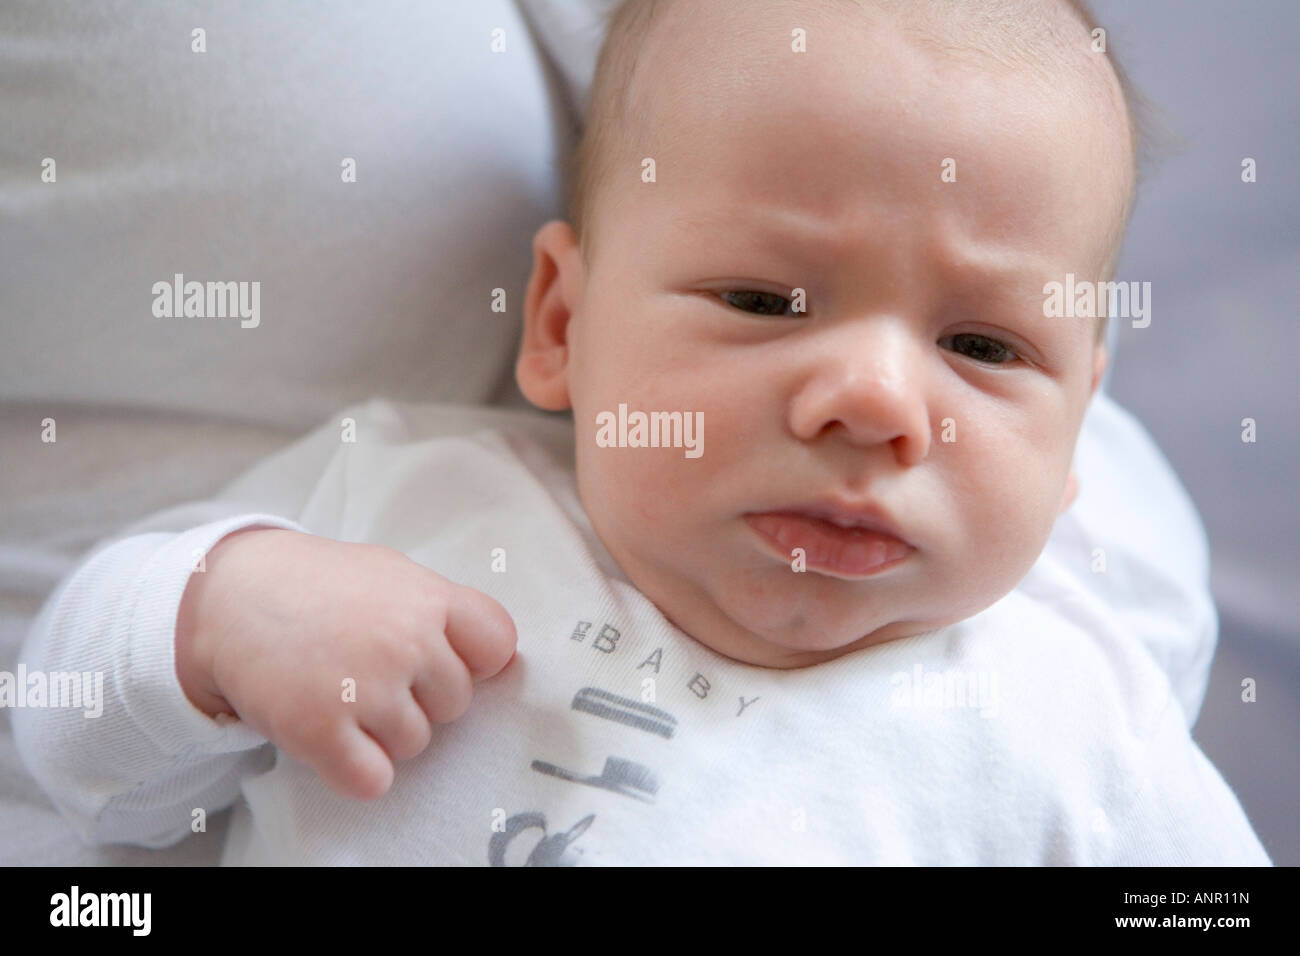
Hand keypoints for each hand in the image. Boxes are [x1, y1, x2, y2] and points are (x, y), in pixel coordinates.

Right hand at [175, 528, 516, 799]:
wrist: (230, 595)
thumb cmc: (321, 588)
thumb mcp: (392, 576)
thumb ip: (445, 611)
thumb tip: (499, 657)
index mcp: (429, 599)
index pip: (497, 645)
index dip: (474, 661)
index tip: (442, 657)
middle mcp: (404, 641)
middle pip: (456, 704)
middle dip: (420, 697)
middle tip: (369, 670)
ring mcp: (364, 686)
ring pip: (416, 743)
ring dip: (383, 732)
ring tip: (342, 691)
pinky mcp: (321, 729)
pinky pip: (374, 779)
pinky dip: (356, 769)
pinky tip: (333, 735)